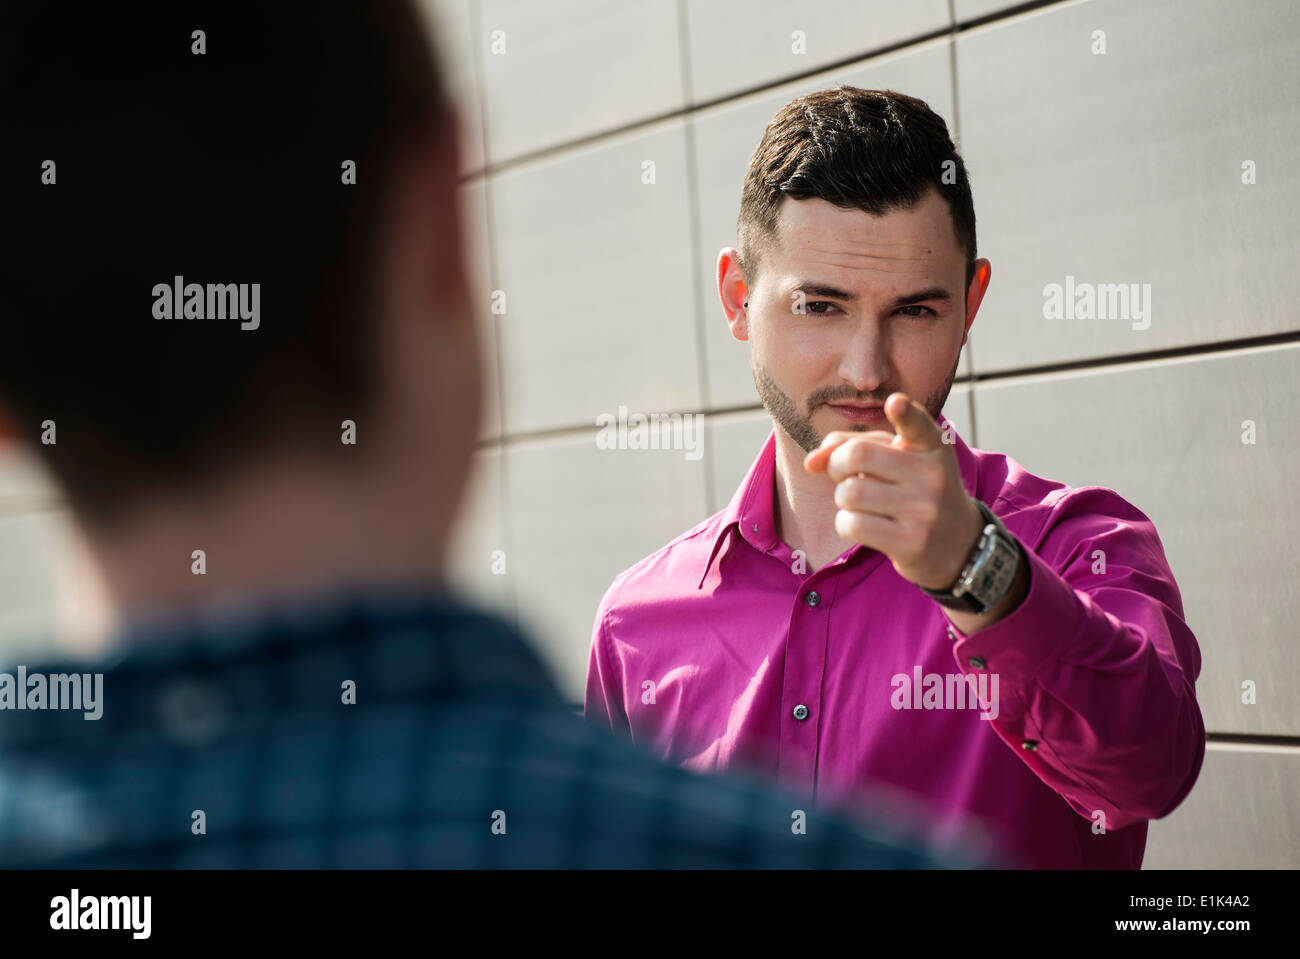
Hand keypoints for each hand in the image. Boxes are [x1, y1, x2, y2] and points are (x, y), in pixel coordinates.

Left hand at [803, 392, 983, 590]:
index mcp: (932, 447)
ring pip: (850, 492)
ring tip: (860, 503)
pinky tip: (864, 525)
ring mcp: (924, 511)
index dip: (905, 413)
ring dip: (842, 498)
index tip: (895, 403)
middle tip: (844, 474)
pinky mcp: (911, 543)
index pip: (919, 425)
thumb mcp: (898, 461)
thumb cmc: (914, 492)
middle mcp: (933, 475)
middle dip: (836, 464)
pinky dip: (846, 523)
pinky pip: (852, 524)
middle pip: (858, 455)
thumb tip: (811, 461)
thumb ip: (854, 446)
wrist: (959, 544)